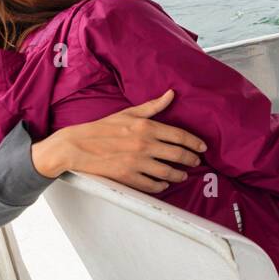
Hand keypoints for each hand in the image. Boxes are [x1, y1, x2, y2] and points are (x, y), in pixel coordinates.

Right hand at [32, 90, 205, 193]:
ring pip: (167, 172)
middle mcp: (145, 145)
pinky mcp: (127, 177)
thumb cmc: (102, 128)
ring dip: (179, 175)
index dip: (195, 143)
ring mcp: (136, 162)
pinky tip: (163, 184)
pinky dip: (160, 186)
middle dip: (191, 160)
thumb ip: (153, 106)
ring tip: (182, 175)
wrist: (76, 145)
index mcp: (147, 127)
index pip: (180, 136)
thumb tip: (172, 94)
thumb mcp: (129, 113)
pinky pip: (151, 185)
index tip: (202, 148)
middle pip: (178, 155)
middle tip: (196, 162)